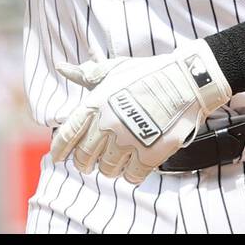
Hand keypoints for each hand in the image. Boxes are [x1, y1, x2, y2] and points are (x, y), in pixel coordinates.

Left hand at [50, 39, 232, 184]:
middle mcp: (108, 124)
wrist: (185, 81)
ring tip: (117, 157)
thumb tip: (61, 67)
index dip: (60, 150)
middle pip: (84, 157)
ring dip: (110, 167)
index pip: (68, 135)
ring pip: (107, 169)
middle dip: (85, 162)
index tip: (58, 158)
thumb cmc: (149, 74)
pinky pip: (131, 176)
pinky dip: (131, 174)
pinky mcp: (149, 154)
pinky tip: (135, 163)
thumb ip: (88, 74)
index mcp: (96, 104)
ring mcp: (128, 141)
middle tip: (90, 161)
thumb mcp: (115, 70)